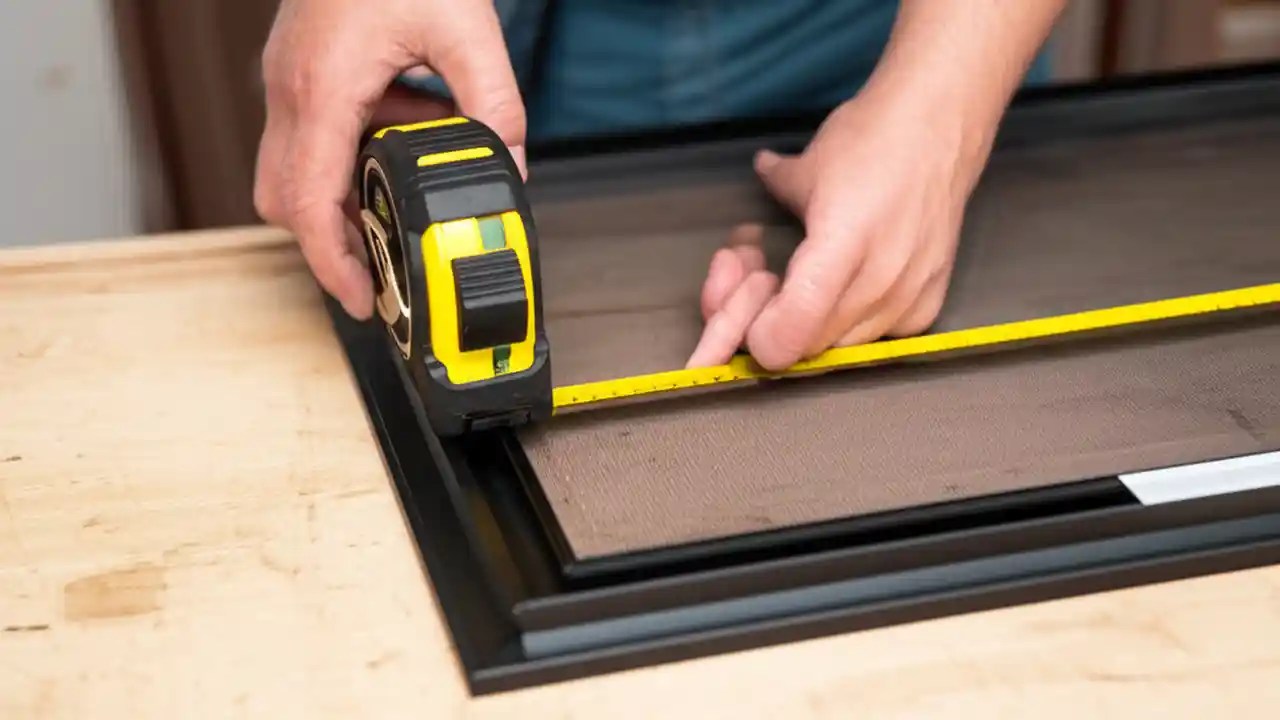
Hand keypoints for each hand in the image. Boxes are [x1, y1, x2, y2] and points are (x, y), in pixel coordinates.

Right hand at [253, 0, 525, 318]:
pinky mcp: (302, 72)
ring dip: (355, 187)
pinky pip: (318, 134)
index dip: (331, 264)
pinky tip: (410, 124)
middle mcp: (292, 91)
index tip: (361, 301)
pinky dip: (361, 148)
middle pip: (286, 199)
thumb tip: (512, 170)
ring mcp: (290, 82)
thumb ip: (496, 106)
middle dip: (333, 239)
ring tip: (416, 171)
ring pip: (298, 170)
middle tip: (385, 262)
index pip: (308, 203)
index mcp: (323, 89)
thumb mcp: (466, 29)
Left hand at [687, 85, 995, 370]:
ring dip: (800, 316)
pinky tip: (830, 279)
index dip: (751, 332)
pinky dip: (838, 317)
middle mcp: (879, 282)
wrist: (942, 121)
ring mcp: (908, 298)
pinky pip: (867, 337)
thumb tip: (746, 225)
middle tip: (754, 269)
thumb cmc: (871, 137)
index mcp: (841, 245)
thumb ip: (764, 211)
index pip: (786, 336)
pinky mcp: (927, 304)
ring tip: (789, 266)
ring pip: (831, 346)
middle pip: (800, 346)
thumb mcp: (804, 171)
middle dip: (764, 315)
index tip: (742, 298)